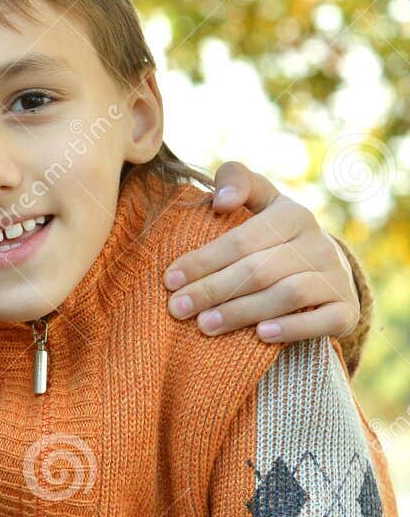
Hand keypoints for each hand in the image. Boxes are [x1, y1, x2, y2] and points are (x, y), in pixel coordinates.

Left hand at [163, 160, 358, 342]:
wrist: (325, 270)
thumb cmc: (274, 235)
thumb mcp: (259, 201)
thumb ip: (236, 181)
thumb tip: (221, 200)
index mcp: (294, 215)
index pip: (242, 240)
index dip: (203, 260)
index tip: (169, 280)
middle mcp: (319, 245)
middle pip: (259, 271)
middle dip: (213, 290)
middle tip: (178, 308)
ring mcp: (336, 278)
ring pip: (287, 295)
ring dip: (242, 312)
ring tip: (204, 325)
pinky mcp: (347, 310)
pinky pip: (323, 320)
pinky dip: (293, 328)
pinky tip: (262, 335)